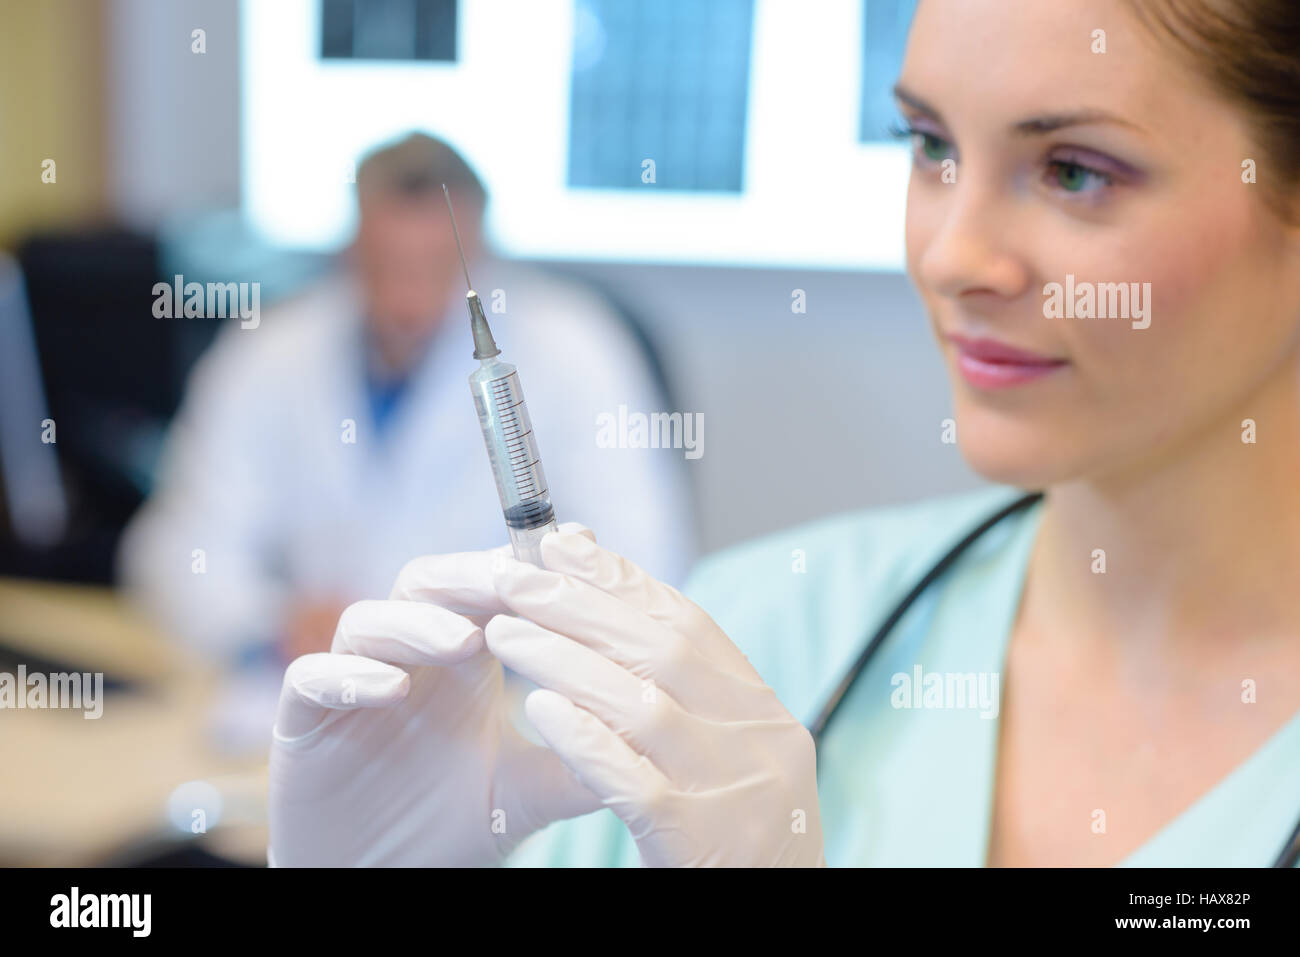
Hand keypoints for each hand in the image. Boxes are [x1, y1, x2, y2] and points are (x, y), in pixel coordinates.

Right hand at [267, 531, 601, 865]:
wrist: (382, 884)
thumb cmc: (451, 827)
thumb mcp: (526, 792)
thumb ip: (577, 756)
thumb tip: (651, 731)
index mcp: (462, 661)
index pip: (488, 590)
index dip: (524, 570)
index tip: (569, 554)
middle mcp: (406, 659)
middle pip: (429, 584)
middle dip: (471, 577)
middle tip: (512, 582)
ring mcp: (352, 683)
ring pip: (369, 620)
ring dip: (416, 624)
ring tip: (463, 641)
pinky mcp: (304, 720)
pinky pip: (313, 678)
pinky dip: (349, 675)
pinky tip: (390, 688)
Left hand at [486, 527, 825, 866]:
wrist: (780, 925)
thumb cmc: (734, 848)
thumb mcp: (730, 763)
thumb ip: (689, 699)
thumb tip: (617, 618)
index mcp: (765, 717)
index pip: (690, 625)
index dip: (621, 580)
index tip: (562, 546)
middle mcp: (760, 744)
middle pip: (663, 651)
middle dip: (579, 607)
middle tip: (514, 577)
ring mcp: (732, 793)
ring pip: (642, 706)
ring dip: (564, 661)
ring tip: (504, 633)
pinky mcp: (698, 843)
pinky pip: (633, 781)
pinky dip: (584, 740)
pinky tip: (539, 710)